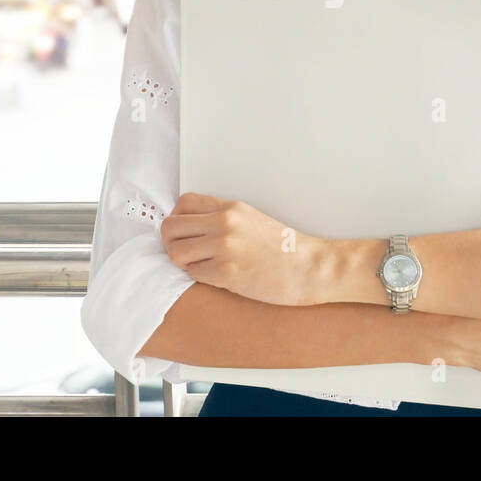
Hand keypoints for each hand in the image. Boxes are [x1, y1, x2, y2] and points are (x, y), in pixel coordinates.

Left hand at [161, 192, 326, 306]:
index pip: (183, 203)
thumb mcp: (252, 219)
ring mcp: (225, 247)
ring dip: (182, 262)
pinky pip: (193, 274)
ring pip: (176, 252)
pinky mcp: (227, 273)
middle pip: (170, 227)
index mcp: (230, 208)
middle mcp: (224, 223)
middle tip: (184, 253)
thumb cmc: (284, 248)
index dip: (177, 219)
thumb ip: (223, 217)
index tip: (184, 232)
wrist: (309, 267)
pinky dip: (200, 277)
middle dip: (171, 243)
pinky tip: (216, 277)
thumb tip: (192, 226)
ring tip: (199, 266)